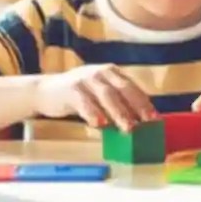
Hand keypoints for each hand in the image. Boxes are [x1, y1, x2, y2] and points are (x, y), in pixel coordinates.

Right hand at [33, 64, 155, 129]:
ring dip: (119, 113)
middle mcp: (101, 72)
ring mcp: (85, 78)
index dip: (145, 102)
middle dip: (137, 107)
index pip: (133, 87)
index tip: (155, 118)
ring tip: (129, 128)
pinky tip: (100, 124)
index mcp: (112, 73)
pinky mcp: (71, 88)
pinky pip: (84, 101)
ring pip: (107, 96)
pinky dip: (93, 113)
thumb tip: (138, 123)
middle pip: (123, 89)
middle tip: (147, 123)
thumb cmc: (78, 97)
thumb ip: (116, 104)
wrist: (45, 91)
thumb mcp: (99, 96)